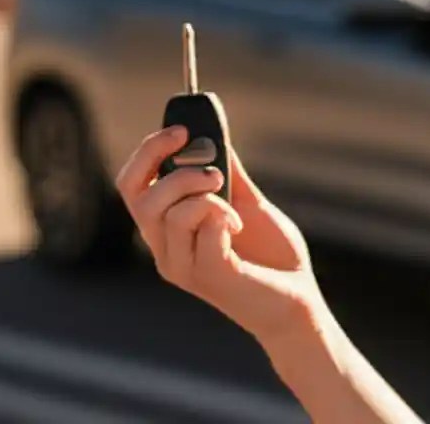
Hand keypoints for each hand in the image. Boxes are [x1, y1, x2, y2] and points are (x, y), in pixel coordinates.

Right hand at [115, 126, 326, 345]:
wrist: (298, 298)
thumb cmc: (271, 254)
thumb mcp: (245, 201)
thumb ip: (226, 170)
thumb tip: (213, 133)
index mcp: (166, 229)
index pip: (131, 185)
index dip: (149, 152)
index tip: (181, 130)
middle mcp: (165, 250)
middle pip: (139, 198)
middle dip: (176, 172)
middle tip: (215, 171)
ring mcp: (183, 267)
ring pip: (170, 213)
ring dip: (207, 196)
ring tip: (234, 209)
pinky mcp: (209, 276)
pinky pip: (203, 229)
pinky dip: (223, 216)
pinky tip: (239, 228)